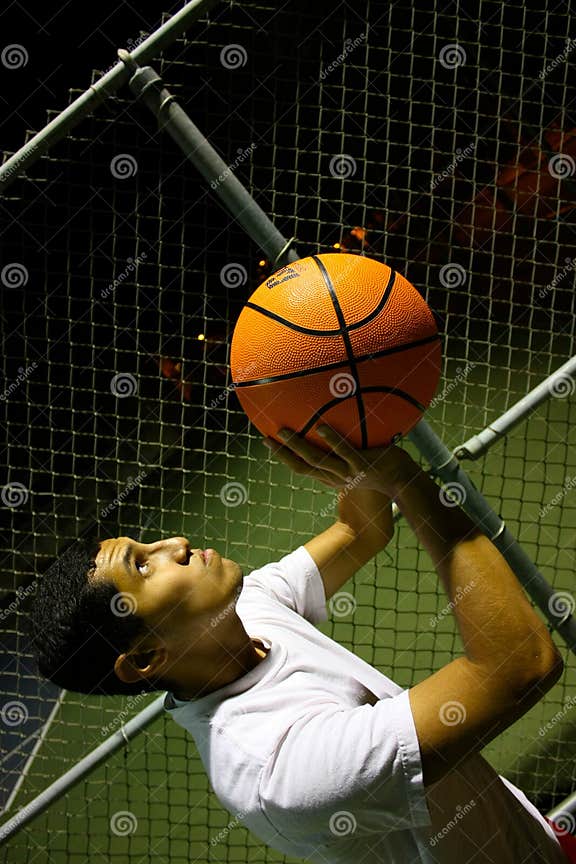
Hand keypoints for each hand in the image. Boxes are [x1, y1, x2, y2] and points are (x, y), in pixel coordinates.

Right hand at [262, 424, 416, 497]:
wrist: (405, 482)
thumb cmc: (383, 468)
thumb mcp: (359, 461)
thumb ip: (345, 449)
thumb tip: (334, 424)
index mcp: (333, 477)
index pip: (302, 468)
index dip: (283, 457)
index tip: (268, 442)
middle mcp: (337, 477)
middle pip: (303, 466)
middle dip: (282, 454)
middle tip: (265, 437)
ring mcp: (349, 472)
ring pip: (317, 460)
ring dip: (298, 446)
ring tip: (283, 430)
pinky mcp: (363, 465)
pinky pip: (344, 451)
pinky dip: (332, 440)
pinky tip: (321, 426)